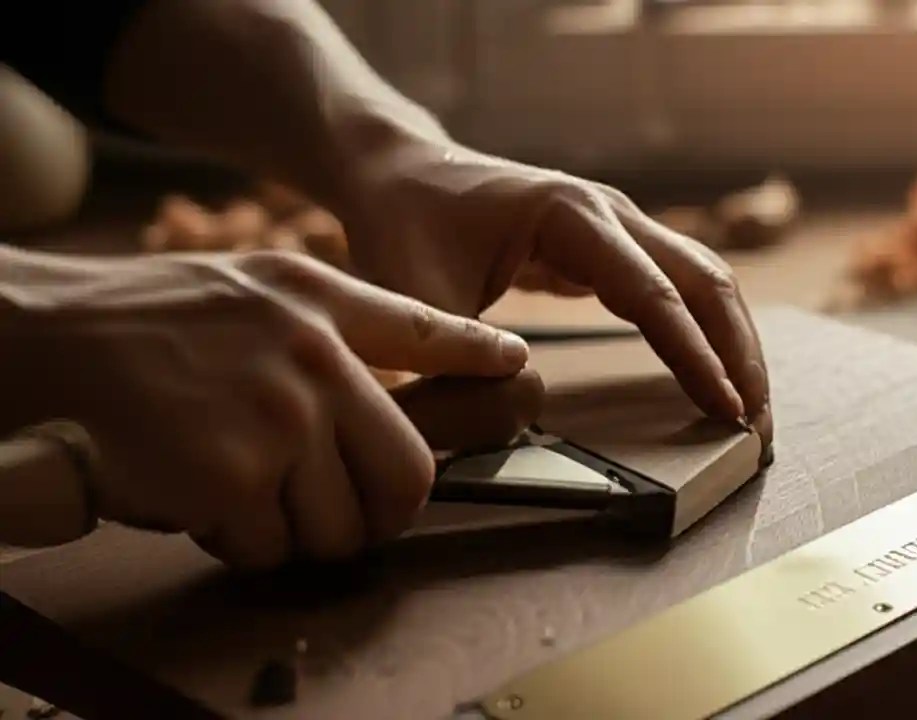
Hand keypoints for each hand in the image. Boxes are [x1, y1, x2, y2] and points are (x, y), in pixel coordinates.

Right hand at [18, 250, 530, 568]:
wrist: (44, 340)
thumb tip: (453, 348)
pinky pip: (271, 547)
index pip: (431, 331)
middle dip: (379, 515)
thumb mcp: (257, 287)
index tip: (518, 372)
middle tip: (344, 516)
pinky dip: (239, 542)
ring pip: (339, 527)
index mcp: (320, 304)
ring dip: (295, 531)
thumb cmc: (146, 322)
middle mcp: (314, 358)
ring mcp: (278, 418)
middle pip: (408, 476)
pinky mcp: (234, 476)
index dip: (481, 358)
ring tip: (242, 486)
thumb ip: (347, 315)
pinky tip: (198, 495)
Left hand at [335, 139, 771, 447]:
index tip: (726, 407)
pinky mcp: (610, 248)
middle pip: (705, 279)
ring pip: (704, 281)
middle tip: (757, 423)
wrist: (398, 170)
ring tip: (749, 409)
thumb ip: (458, 353)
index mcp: (569, 214)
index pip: (653, 292)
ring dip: (733, 342)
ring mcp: (616, 226)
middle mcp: (608, 212)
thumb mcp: (414, 292)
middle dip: (739, 352)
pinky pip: (677, 289)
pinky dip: (703, 333)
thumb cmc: (403, 223)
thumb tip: (515, 415)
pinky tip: (712, 376)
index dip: (694, 354)